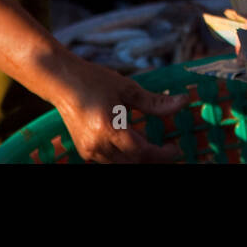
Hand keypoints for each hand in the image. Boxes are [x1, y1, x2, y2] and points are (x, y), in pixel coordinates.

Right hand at [53, 59, 187, 162]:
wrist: (62, 82)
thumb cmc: (94, 81)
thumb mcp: (128, 89)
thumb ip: (155, 102)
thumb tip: (184, 102)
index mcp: (109, 129)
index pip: (142, 153)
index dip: (163, 154)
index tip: (176, 148)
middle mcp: (97, 145)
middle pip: (134, 164)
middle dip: (154, 159)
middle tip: (169, 149)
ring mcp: (89, 151)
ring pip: (122, 166)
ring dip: (140, 159)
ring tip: (154, 146)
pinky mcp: (85, 152)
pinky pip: (111, 162)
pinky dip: (125, 157)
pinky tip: (134, 144)